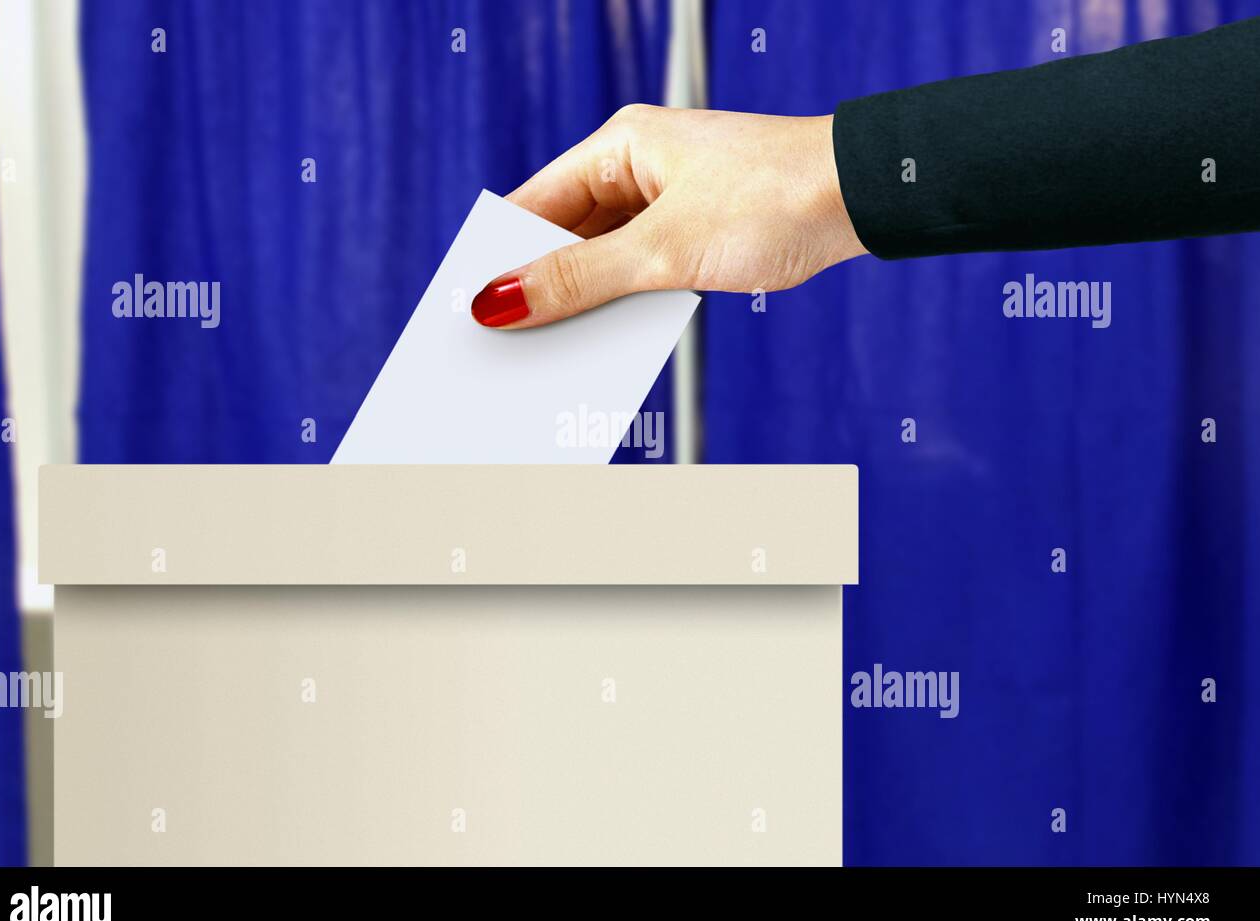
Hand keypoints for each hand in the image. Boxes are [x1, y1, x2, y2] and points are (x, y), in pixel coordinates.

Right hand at [470, 105, 867, 328]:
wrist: (865, 198)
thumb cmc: (772, 199)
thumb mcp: (663, 250)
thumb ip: (580, 280)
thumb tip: (503, 302)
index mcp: (621, 148)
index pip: (535, 204)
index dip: (501, 257)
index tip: (472, 311)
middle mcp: (640, 170)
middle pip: (566, 236)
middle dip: (541, 289)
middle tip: (506, 347)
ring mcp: (671, 203)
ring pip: (605, 261)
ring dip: (584, 305)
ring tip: (551, 357)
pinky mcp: (700, 234)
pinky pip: (643, 274)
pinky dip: (624, 306)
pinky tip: (607, 346)